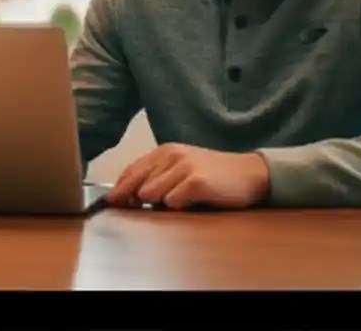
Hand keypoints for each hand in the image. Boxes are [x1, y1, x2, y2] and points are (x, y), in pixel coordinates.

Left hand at [106, 143, 270, 209]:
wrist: (250, 174)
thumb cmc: (214, 175)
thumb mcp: (181, 168)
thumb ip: (157, 176)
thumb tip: (129, 196)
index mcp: (165, 151)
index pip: (131, 170)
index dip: (119, 189)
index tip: (110, 203)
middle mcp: (171, 155)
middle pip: (136, 184)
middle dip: (133, 199)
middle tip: (136, 208)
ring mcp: (183, 167)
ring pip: (151, 194)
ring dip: (161, 203)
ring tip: (180, 200)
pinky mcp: (195, 182)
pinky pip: (171, 203)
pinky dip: (179, 207)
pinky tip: (193, 201)